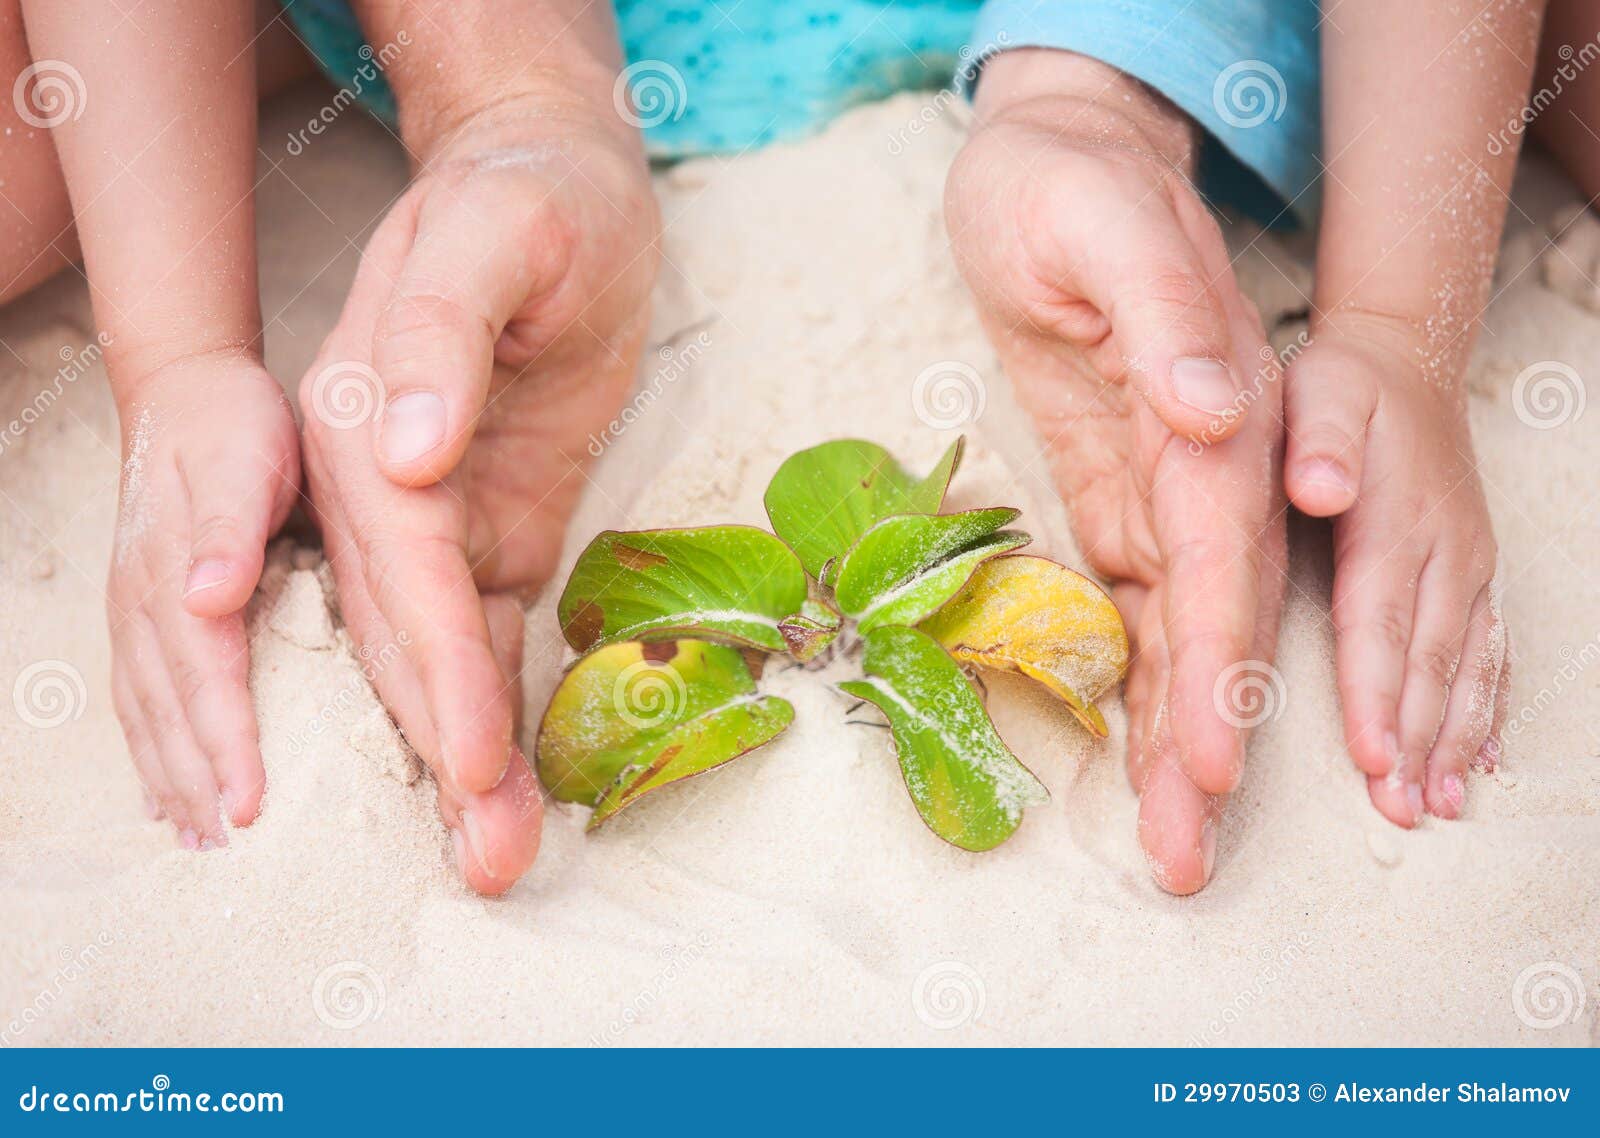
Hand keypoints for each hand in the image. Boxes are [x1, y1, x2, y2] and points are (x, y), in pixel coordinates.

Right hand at [108, 352, 299, 846]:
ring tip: (197, 837)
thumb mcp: (245, 459)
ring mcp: (135, 611)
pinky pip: (138, 693)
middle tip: (229, 849)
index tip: (250, 805)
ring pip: (147, 711)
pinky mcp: (142, 612)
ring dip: (169, 778)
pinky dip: (150, 747)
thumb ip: (227, 529)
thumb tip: (207, 599)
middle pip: (168, 711)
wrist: (189, 391)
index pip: (205, 678)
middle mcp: (146, 603)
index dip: (226, 745)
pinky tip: (166, 788)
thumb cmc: (235, 427)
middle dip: (196, 784)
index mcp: (179, 576)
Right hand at [300, 98, 659, 893]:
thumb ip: (439, 328)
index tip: (470, 757)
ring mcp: (433, 519)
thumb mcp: (492, 231)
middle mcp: (378, 484)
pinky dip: (497, 709)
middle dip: (441, 749)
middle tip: (484, 861)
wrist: (552, 186)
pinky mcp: (488, 531)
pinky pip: (484, 633)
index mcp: (358, 418)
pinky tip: (510, 789)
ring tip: (497, 858)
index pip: (394, 564)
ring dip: (464, 758)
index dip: (428, 662)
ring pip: (435, 655)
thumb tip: (407, 452)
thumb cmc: (528, 200)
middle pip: (398, 635)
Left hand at [945, 51, 1286, 892]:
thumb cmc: (1070, 184)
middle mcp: (1204, 465)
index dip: (1219, 658)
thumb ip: (1163, 309)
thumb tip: (1211, 409)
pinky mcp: (1124, 497)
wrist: (1057, 163)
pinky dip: (1139, 683)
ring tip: (1173, 842)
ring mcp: (1165, 489)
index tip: (1210, 754)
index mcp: (1215, 410)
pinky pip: (1138, 604)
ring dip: (1177, 736)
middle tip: (1185, 852)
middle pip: (1216, 619)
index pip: (1224, 555)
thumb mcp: (1105, 220)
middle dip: (1205, 736)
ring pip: (1182, 631)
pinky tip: (1142, 753)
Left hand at [1283, 313, 1508, 824]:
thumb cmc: (1340, 387)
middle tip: (1401, 813)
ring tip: (1440, 805)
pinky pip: (1490, 652)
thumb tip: (1319, 488)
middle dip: (1416, 742)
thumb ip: (1317, 441)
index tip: (1372, 755)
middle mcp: (1444, 552)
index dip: (1376, 693)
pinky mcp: (1475, 573)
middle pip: (1428, 662)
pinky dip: (1485, 711)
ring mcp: (1468, 567)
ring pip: (1465, 667)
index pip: (1380, 621)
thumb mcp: (1319, 393)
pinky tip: (1480, 763)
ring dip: (1453, 740)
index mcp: (1396, 519)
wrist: (1404, 360)